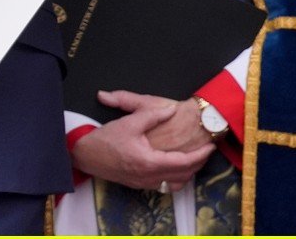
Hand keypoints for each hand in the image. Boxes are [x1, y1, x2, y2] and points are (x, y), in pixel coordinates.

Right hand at [72, 90, 213, 188]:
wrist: (86, 155)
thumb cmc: (106, 139)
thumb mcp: (130, 122)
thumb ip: (153, 115)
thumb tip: (170, 109)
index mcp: (149, 162)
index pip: (183, 162)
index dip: (199, 155)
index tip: (210, 146)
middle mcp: (148, 177)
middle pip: (183, 176)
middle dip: (198, 164)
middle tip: (207, 151)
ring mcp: (143, 183)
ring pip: (175, 184)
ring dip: (188, 173)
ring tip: (196, 159)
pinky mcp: (138, 185)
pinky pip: (165, 186)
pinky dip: (176, 178)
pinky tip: (177, 166)